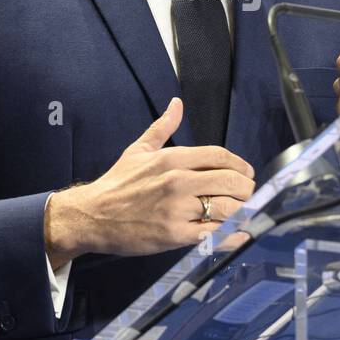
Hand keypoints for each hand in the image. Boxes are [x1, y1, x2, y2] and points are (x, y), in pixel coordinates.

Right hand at [44, 97, 254, 267]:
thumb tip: (177, 104)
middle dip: (246, 188)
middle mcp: (177, 181)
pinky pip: (214, 235)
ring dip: (242, 211)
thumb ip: (162, 128)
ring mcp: (177, 209)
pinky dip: (232, 235)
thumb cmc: (117, 183)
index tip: (246, 173)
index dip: (240, 165)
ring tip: (244, 212)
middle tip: (247, 194)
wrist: (92, 216)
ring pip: (226, 208)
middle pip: (229, 181)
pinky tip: (240, 234)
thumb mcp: (138, 150)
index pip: (219, 156)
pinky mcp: (175, 235)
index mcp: (171, 158)